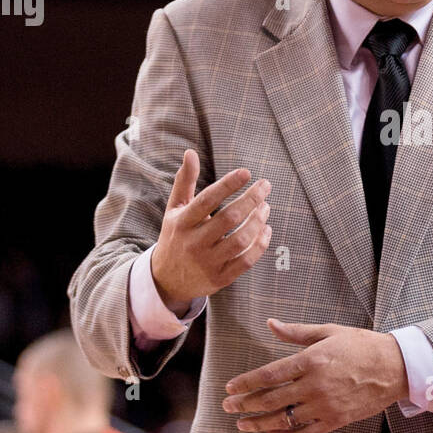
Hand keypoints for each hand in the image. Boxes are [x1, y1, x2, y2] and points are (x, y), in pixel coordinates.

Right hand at [150, 149, 271, 311]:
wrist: (166, 280)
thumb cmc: (176, 236)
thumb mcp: (175, 209)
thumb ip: (184, 181)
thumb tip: (190, 152)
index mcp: (182, 223)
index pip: (206, 200)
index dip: (228, 185)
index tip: (247, 172)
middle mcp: (194, 243)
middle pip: (229, 218)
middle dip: (251, 199)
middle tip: (265, 185)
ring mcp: (207, 263)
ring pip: (240, 240)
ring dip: (258, 221)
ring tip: (266, 206)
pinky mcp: (220, 278)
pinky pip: (246, 261)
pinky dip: (260, 244)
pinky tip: (266, 229)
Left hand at [221, 319, 408, 432]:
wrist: (395, 367)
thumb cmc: (361, 345)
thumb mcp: (328, 332)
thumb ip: (296, 332)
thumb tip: (271, 324)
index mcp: (310, 360)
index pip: (268, 375)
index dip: (246, 383)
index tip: (230, 388)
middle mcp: (314, 385)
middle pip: (271, 399)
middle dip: (245, 405)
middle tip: (228, 408)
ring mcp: (325, 406)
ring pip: (284, 419)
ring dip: (259, 424)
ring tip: (243, 425)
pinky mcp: (336, 420)